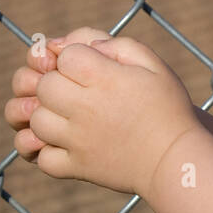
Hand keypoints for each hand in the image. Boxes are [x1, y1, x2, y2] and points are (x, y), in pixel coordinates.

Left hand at [8, 30, 197, 197]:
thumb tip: (88, 46)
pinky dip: (46, 149)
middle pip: (45, 86)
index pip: (65, 56)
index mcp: (105, 79)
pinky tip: (63, 141)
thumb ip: (118, 46)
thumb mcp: (152, 64)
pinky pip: (43, 157)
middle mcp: (87, 108)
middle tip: (76, 90)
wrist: (176, 158)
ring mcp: (79, 140)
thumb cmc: (168, 107)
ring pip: (37, 120)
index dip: (73, 56)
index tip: (89, 66)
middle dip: (55, 82)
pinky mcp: (78, 167)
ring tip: (67, 115)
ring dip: (47, 114)